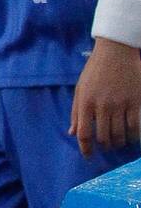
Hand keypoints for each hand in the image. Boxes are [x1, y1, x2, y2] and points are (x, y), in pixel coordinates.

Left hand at [69, 38, 140, 156]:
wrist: (116, 51)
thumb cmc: (95, 70)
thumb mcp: (80, 89)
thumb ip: (76, 112)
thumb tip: (72, 133)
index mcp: (86, 103)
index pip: (84, 134)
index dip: (86, 149)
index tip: (89, 156)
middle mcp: (102, 106)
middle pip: (103, 138)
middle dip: (104, 146)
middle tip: (106, 146)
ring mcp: (120, 104)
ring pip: (120, 135)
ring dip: (119, 143)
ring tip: (119, 142)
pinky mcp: (135, 101)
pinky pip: (135, 127)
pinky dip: (134, 136)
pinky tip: (132, 136)